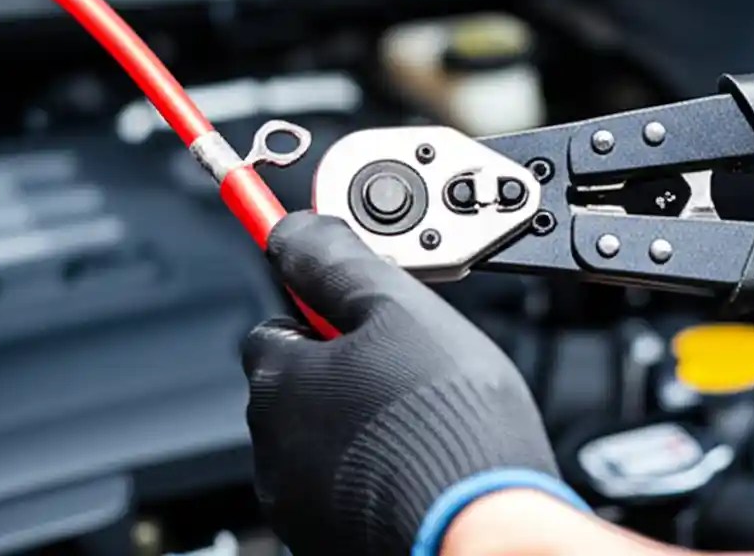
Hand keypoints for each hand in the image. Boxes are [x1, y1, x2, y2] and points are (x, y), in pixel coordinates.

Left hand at [241, 213, 558, 555]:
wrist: (480, 523)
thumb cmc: (445, 421)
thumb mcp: (398, 307)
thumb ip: (338, 262)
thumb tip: (297, 229)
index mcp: (279, 380)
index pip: (275, 323)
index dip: (324, 309)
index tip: (353, 305)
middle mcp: (274, 446)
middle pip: (303, 385)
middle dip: (347, 370)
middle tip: (410, 364)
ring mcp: (301, 500)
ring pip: (327, 439)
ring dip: (363, 422)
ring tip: (426, 417)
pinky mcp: (333, 535)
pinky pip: (350, 486)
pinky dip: (378, 471)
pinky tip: (424, 462)